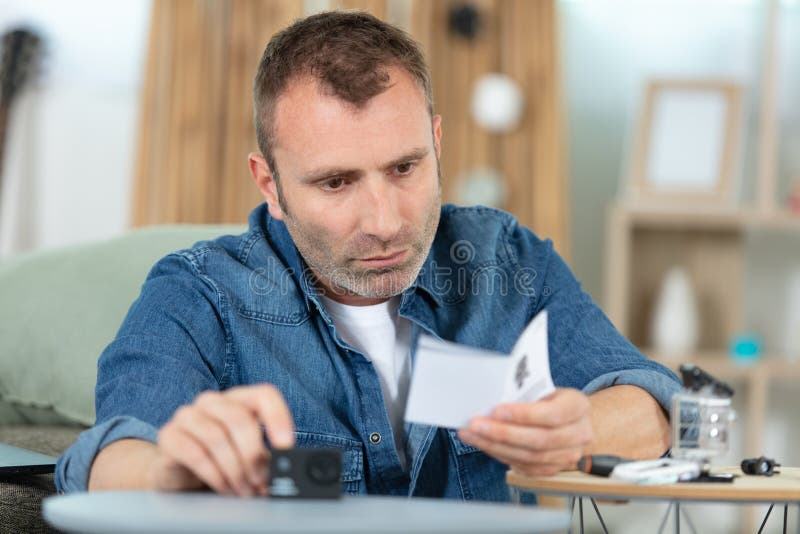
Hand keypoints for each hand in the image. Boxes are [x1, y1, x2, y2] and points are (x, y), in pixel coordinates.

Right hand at [152, 384, 294, 495]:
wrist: (178, 469)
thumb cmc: (221, 458)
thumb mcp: (247, 454)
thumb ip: (267, 457)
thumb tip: (285, 470)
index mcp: (238, 398)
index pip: (264, 394)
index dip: (278, 418)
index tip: (286, 446)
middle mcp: (212, 401)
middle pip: (239, 418)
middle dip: (253, 455)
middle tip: (261, 481)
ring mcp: (187, 415)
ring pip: (217, 437)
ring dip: (235, 470)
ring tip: (244, 490)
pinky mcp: (169, 435)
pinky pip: (195, 453)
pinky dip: (215, 475)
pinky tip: (224, 487)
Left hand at [457, 388, 592, 476]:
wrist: (569, 418)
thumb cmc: (551, 398)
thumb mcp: (544, 387)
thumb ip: (524, 393)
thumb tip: (489, 399)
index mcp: (578, 406)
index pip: (554, 414)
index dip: (525, 414)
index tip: (497, 410)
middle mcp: (579, 434)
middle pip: (540, 440)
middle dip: (503, 434)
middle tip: (477, 425)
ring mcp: (569, 455)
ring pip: (530, 457)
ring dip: (496, 447)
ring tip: (473, 435)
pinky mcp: (554, 469)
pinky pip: (525, 468)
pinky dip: (501, 456)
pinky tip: (484, 444)